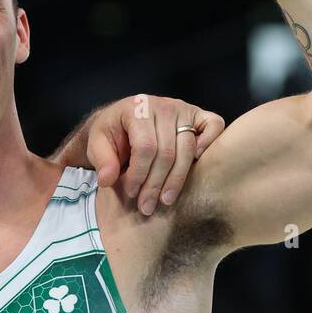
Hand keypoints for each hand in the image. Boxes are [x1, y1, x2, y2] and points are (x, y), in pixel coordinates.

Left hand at [66, 95, 224, 215]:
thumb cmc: (112, 133)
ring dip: (177, 179)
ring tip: (165, 200)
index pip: (145, 146)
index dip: (139, 174)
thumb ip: (101, 161)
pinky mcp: (198, 114)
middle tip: (146, 206)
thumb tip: (108, 180)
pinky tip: (194, 168)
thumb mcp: (97, 144)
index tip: (130, 192)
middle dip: (155, 184)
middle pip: (167, 152)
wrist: (123, 120)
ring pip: (188, 148)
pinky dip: (209, 144)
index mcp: (137, 108)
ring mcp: (184, 108)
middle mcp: (164, 105)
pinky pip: (214, 126)